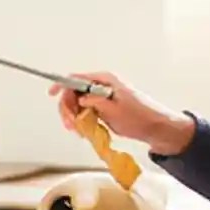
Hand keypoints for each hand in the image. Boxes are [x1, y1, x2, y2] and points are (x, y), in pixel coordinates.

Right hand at [48, 71, 193, 155]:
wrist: (158, 129)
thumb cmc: (141, 117)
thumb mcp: (115, 109)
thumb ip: (95, 101)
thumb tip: (80, 99)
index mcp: (105, 80)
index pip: (76, 78)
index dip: (62, 85)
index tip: (52, 93)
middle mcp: (102, 86)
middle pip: (74, 92)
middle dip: (68, 108)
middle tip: (70, 125)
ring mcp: (103, 97)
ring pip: (78, 104)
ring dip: (74, 117)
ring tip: (78, 131)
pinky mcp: (105, 109)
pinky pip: (86, 112)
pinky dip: (82, 121)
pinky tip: (85, 131)